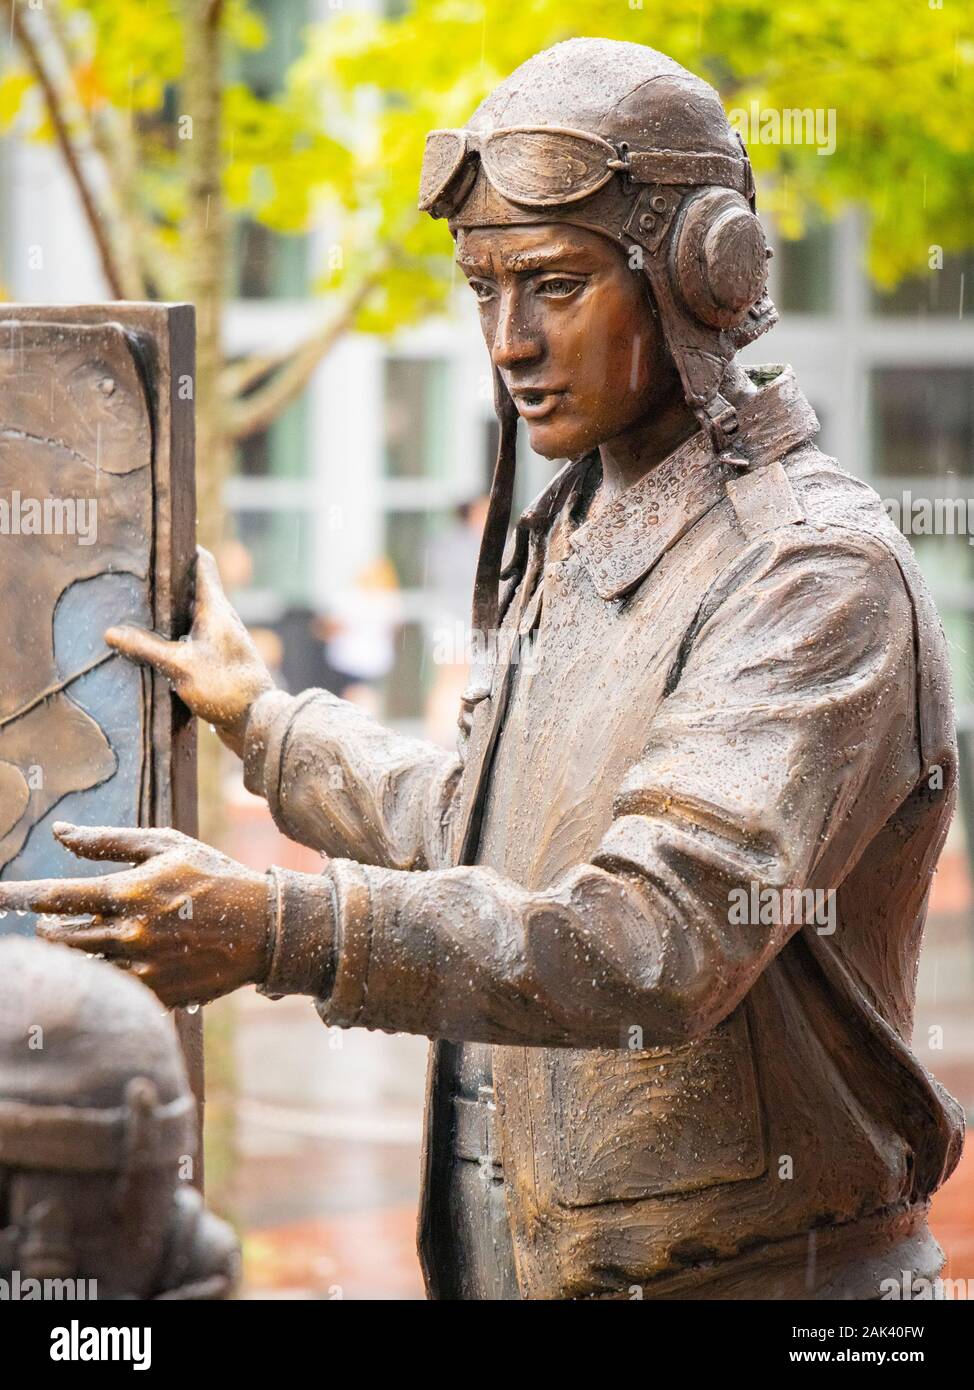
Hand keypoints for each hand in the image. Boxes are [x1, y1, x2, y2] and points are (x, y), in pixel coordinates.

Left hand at [0, 823, 270, 1007]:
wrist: (264, 928)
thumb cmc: (213, 877)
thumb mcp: (166, 845)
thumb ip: (109, 841)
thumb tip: (60, 833)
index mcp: (129, 892)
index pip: (56, 897)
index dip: (17, 897)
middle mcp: (131, 934)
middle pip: (58, 939)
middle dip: (48, 928)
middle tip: (56, 920)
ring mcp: (143, 969)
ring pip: (80, 967)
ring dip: (71, 953)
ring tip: (82, 939)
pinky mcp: (157, 995)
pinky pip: (111, 990)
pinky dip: (103, 976)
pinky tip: (117, 962)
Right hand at [105, 546, 273, 756]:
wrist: (258, 722)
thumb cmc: (225, 689)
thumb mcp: (180, 667)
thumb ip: (146, 648)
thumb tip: (111, 632)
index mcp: (216, 609)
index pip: (202, 563)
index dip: (181, 548)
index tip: (156, 540)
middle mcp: (221, 618)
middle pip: (191, 587)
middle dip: (165, 581)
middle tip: (133, 575)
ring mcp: (221, 637)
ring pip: (190, 613)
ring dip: (168, 610)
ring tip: (135, 606)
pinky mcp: (218, 657)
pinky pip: (192, 635)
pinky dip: (174, 633)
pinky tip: (153, 642)